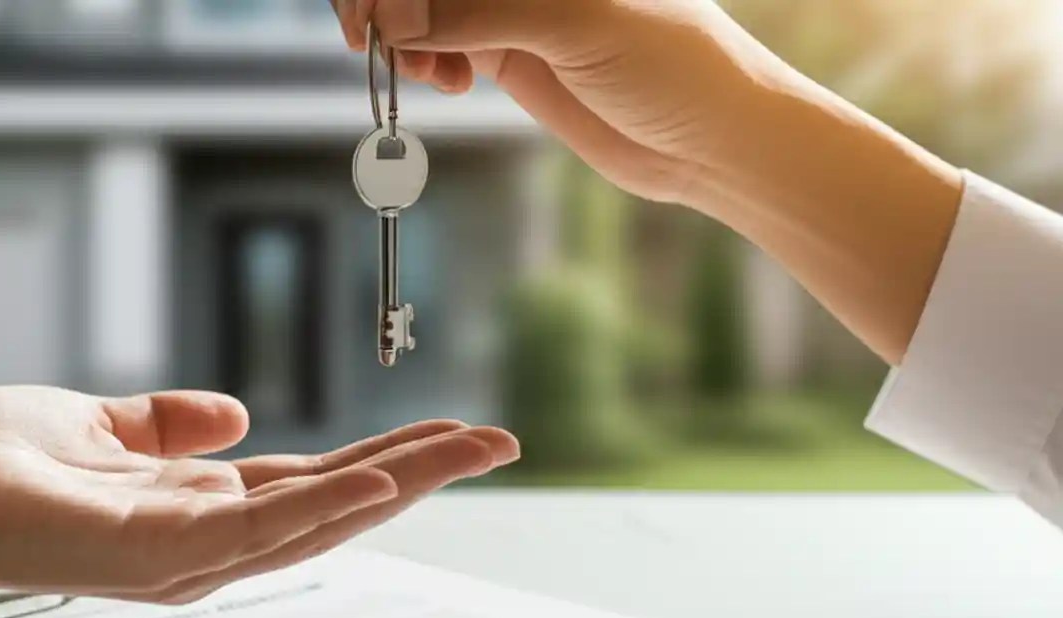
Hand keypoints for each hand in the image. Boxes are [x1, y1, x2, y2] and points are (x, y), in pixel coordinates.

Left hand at [0, 386, 516, 617]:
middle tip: (495, 441)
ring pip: (317, 522)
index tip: (447, 433)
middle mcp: (207, 538)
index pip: (315, 482)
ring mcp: (188, 554)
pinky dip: (324, 509)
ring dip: (397, 487)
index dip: (387, 459)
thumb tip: (232, 412)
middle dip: (421, 474)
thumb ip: (170, 423)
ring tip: (467, 451)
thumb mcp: (104, 423)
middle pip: (336, 506)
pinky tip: (378, 486)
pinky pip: (256, 533)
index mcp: (202, 505)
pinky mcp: (158, 555)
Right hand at [332, 0, 781, 203]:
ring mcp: (514, 8)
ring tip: (420, 67)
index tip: (379, 13)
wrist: (710, 139)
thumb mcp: (577, 24)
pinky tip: (448, 82)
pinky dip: (425, 59)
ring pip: (424, 6)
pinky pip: (441, 43)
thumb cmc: (674, 64)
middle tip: (371, 38)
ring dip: (401, 32)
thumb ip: (482, 12)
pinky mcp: (511, 52)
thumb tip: (395, 15)